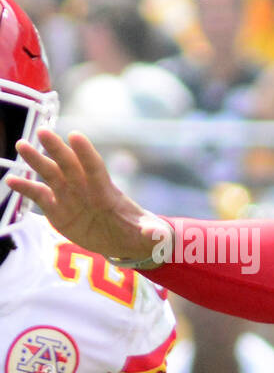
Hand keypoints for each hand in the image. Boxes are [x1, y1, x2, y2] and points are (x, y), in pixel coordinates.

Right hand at [8, 128, 172, 263]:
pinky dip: (26, 188)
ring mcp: (69, 196)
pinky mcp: (56, 208)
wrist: (123, 241)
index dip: (86, 154)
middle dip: (57, 150)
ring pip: (51, 175)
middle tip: (43, 132)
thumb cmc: (139, 232)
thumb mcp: (149, 234)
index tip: (76, 135)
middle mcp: (85, 188)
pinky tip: (11, 181)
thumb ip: (152, 232)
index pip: (95, 168)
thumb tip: (160, 234)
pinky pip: (39, 196)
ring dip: (36, 161)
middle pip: (70, 165)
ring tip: (21, 147)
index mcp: (107, 191)